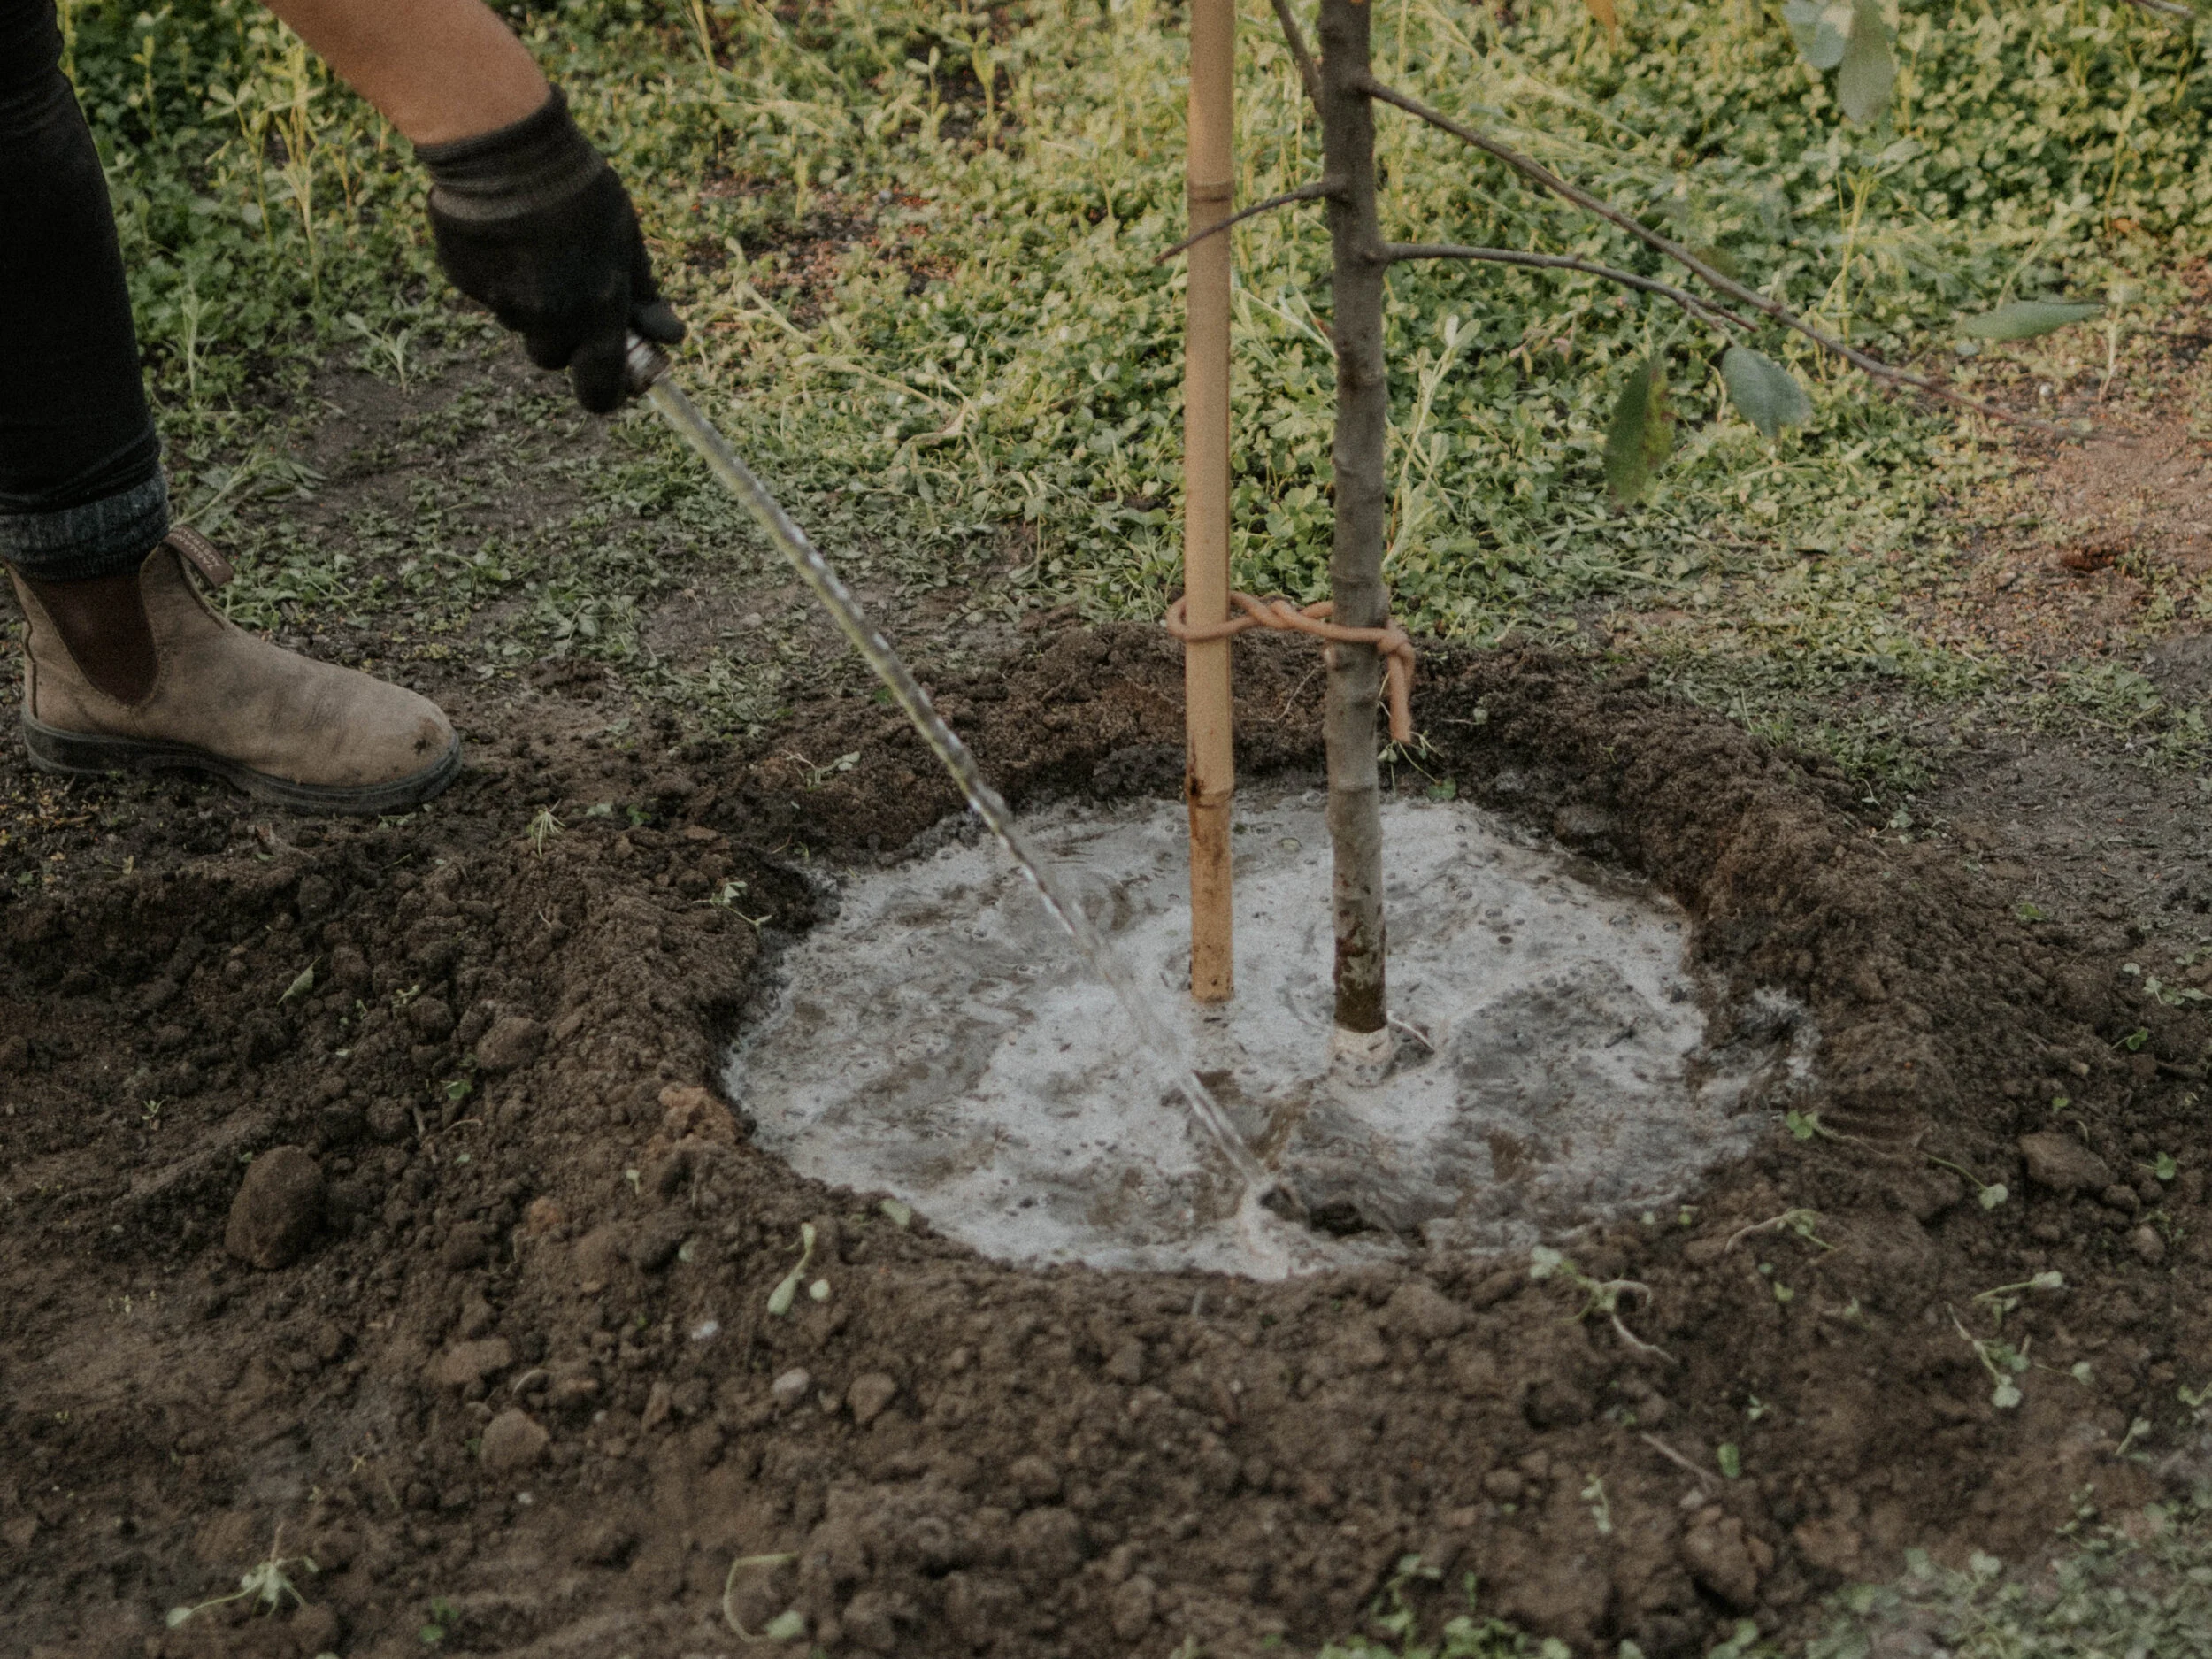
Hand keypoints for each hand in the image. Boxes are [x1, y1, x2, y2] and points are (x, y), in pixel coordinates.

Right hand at [417, 90, 684, 411]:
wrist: (508, 149)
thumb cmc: (580, 191)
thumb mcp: (627, 239)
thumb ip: (644, 295)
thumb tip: (671, 338)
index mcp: (595, 314)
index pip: (599, 392)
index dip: (605, 391)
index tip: (611, 377)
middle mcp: (547, 320)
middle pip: (553, 357)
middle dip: (564, 336)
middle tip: (570, 289)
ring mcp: (501, 303)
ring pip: (520, 323)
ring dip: (530, 303)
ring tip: (536, 248)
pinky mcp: (465, 281)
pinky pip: (487, 292)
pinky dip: (498, 274)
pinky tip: (506, 235)